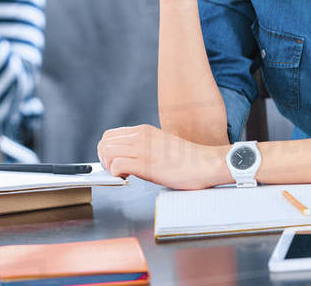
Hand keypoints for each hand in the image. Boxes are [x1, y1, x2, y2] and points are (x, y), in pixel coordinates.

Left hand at [97, 124, 228, 189]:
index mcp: (143, 131)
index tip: (113, 162)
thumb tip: (131, 158)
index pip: (111, 135)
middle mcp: (140, 136)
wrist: (206, 163)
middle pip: (104, 142)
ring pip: (107, 152)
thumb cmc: (188, 160)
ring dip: (109, 166)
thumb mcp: (162, 145)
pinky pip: (116, 165)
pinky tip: (127, 179)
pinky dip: (116, 174)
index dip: (107, 150)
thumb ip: (145, 147)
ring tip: (122, 175)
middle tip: (115, 171)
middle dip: (104, 159)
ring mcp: (142, 149)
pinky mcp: (145, 164)